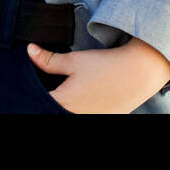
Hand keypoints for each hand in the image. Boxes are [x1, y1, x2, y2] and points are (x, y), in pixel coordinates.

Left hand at [26, 38, 169, 112]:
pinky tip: (85, 95)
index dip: (36, 89)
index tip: (39, 80)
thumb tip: (30, 51)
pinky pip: (83, 113)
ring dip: (66, 102)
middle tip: (61, 82)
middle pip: (53, 106)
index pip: (40, 100)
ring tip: (75, 88)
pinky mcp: (102, 118)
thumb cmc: (106, 66)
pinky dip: (80, 106)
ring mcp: (90, 118)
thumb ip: (48, 59)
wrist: (139, 73)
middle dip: (51, 96)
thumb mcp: (73, 60)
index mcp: (65, 102)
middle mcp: (76, 115)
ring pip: (68, 111)